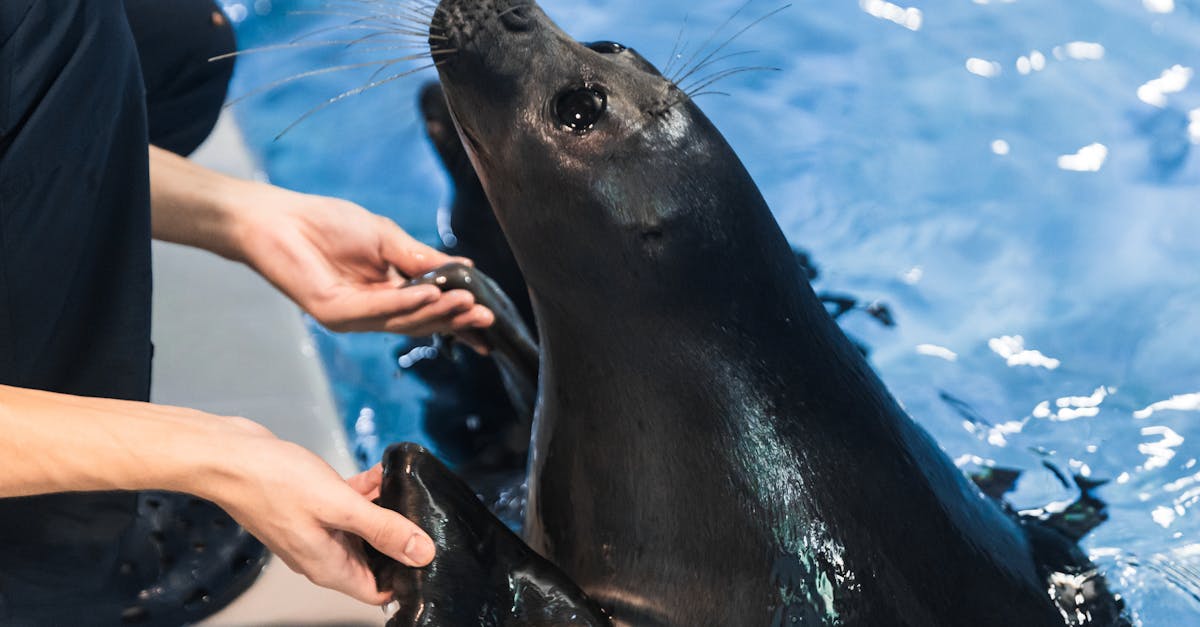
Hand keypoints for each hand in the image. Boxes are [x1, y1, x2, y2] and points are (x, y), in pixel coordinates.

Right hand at [208, 427, 430, 603]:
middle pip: (371, 559)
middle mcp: (319, 553)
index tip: (424, 552)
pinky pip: (344, 507)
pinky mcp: (307, 506)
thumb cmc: (272, 482)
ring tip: (399, 486)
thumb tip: (420, 553)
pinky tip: (376, 473)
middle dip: (395, 537)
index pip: (376, 591)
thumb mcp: (340, 506)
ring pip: (359, 529)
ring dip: (380, 509)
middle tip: (416, 511)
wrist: (228, 457)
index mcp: (327, 564)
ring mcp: (312, 529)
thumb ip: (383, 529)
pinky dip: (362, 493)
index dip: (402, 577)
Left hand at [237, 184, 493, 335]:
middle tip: (486, 317)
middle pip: (421, 322)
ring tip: (468, 304)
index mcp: (385, 294)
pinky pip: (378, 310)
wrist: (277, 218)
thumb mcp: (387, 238)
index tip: (488, 321)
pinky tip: (432, 296)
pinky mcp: (333, 312)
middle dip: (455, 319)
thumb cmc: (327, 223)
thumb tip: (464, 270)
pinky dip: (408, 304)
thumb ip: (421, 259)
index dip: (458, 319)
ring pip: (403, 321)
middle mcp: (371, 311)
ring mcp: (352, 316)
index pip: (428, 312)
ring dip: (438, 313)